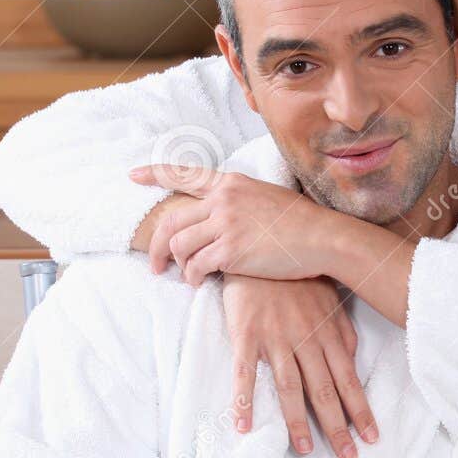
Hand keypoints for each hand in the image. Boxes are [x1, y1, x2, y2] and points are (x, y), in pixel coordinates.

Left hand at [128, 164, 338, 285]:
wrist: (324, 238)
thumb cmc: (302, 223)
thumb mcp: (267, 196)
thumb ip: (240, 200)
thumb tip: (223, 215)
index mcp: (232, 184)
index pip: (185, 175)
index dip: (156, 175)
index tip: (133, 176)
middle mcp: (224, 200)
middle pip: (173, 220)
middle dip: (157, 245)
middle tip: (156, 265)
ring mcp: (226, 225)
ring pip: (180, 245)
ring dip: (178, 265)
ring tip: (187, 277)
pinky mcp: (231, 251)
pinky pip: (197, 266)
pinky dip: (193, 278)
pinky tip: (200, 283)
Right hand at [223, 275, 375, 457]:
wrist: (263, 246)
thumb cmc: (298, 277)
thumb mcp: (330, 301)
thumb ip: (343, 332)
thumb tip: (354, 360)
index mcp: (328, 334)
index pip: (349, 381)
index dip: (360, 410)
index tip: (371, 438)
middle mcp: (306, 340)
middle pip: (324, 391)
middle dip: (338, 426)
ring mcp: (275, 338)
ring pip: (289, 387)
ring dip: (297, 422)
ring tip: (306, 449)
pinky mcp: (246, 334)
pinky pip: (244, 373)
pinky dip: (243, 400)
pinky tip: (244, 426)